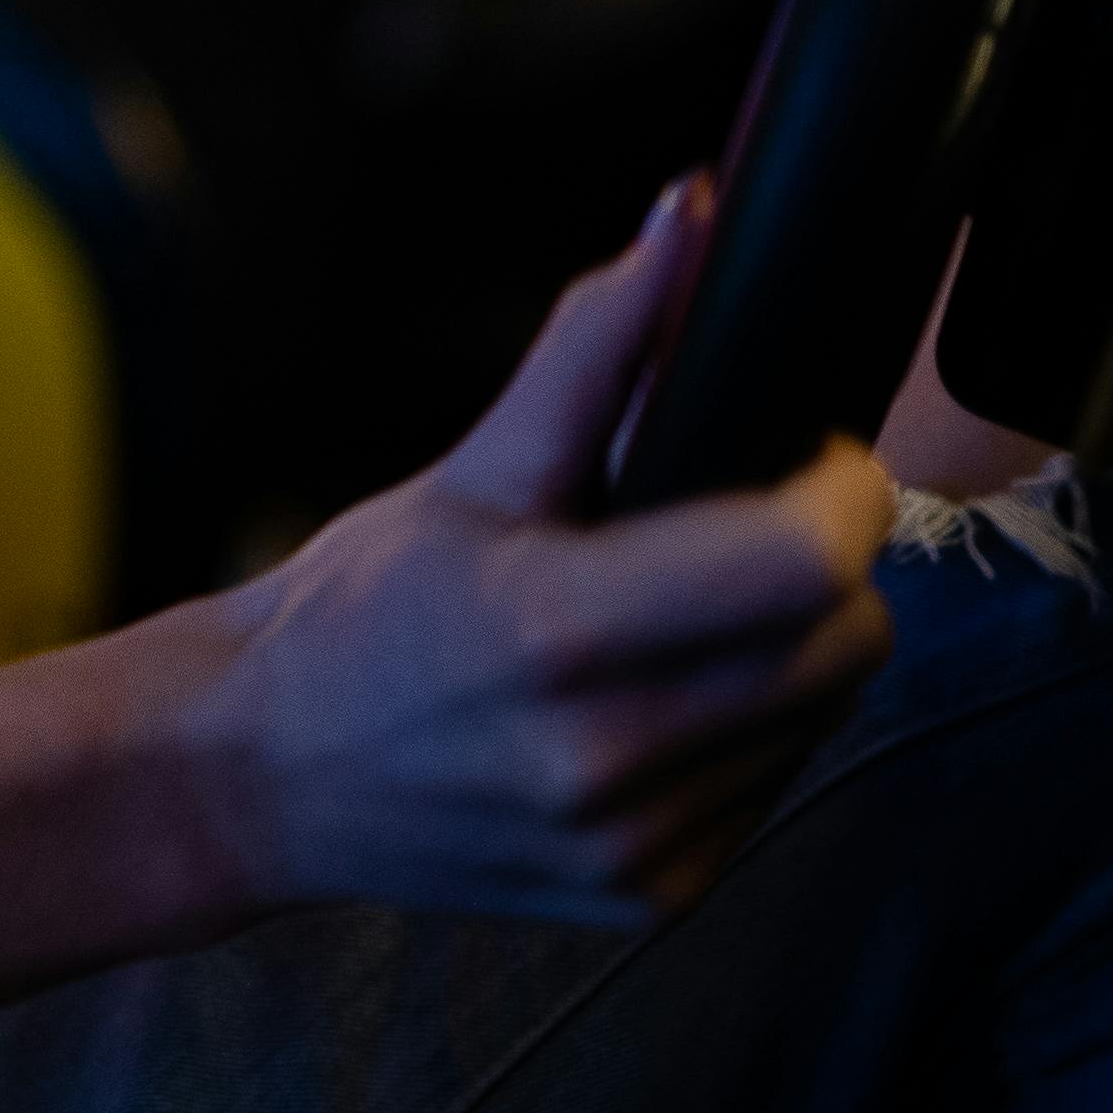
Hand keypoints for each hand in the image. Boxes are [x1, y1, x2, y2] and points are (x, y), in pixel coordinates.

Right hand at [180, 183, 896, 926]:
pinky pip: (772, 789)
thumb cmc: (360, 607)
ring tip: (689, 611)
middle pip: (847, 646)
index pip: (803, 565)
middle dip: (825, 569)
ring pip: (823, 717)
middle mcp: (605, 756)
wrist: (264, 770)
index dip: (838, 494)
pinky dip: (747, 732)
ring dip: (790, 652)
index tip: (809, 459)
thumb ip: (596, 346)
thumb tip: (688, 217)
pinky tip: (662, 695)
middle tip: (747, 524)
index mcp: (555, 631)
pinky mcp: (653, 896)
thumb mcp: (470, 468)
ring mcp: (635, 844)